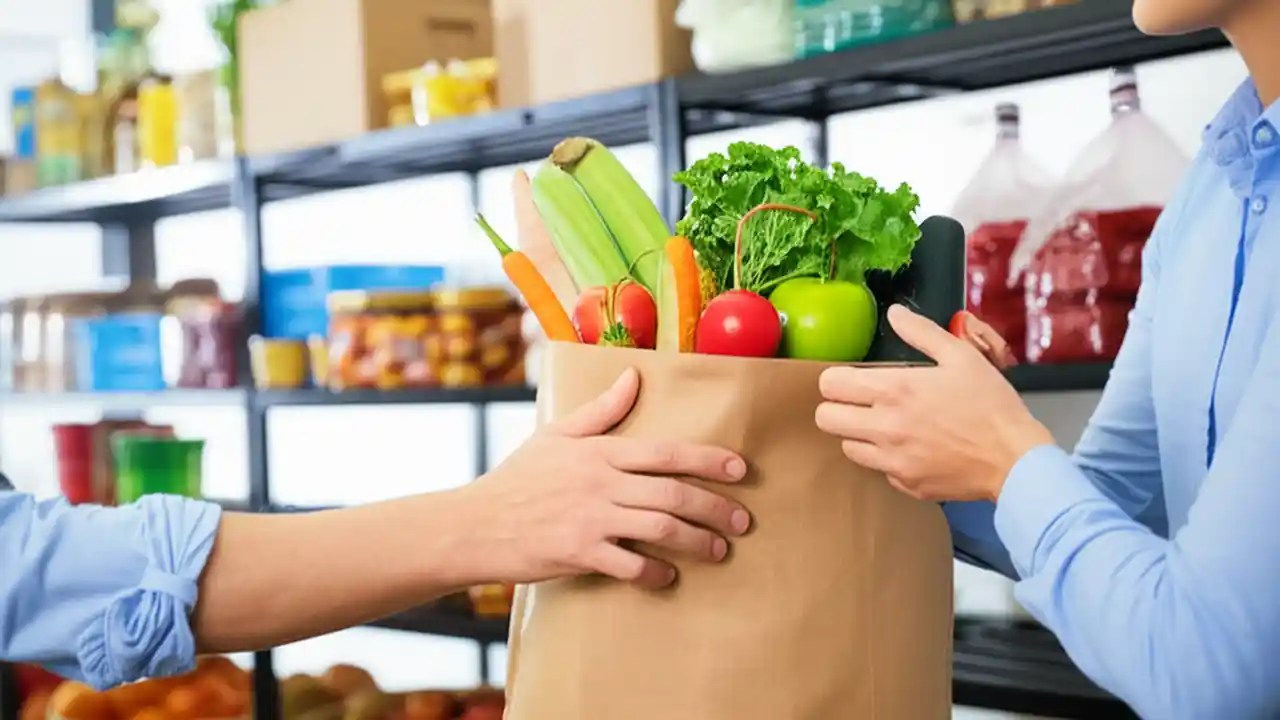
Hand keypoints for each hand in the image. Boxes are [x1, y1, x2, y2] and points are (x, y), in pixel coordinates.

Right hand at [457, 368, 751, 588]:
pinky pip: (630, 565)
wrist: (476, 524)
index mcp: (600, 451)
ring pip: (661, 528)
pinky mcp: (579, 552)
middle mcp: (601, 482)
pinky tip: (668, 577)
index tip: (740, 470)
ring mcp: (591, 518)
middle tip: (742, 521)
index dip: (708, 459)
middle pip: (673, 492)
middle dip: (715, 506)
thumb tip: (634, 376)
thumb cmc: (518, 479)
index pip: (666, 451)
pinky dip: (655, 573)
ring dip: (697, 541)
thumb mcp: (556, 435)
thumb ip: (601, 410)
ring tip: (719, 550)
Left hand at [815, 305, 1052, 501]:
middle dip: (837, 407)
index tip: (851, 380)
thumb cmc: (991, 405)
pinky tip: (911, 447)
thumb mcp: (961, 356)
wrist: (1015, 459)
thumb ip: (921, 332)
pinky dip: (887, 459)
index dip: (836, 379)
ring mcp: (892, 460)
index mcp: (894, 391)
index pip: (830, 385)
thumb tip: (894, 314)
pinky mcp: (904, 483)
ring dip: (858, 434)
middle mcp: (885, 427)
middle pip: (825, 419)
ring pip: (846, 447)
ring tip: (885, 425)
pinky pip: (878, 469)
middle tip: (859, 403)